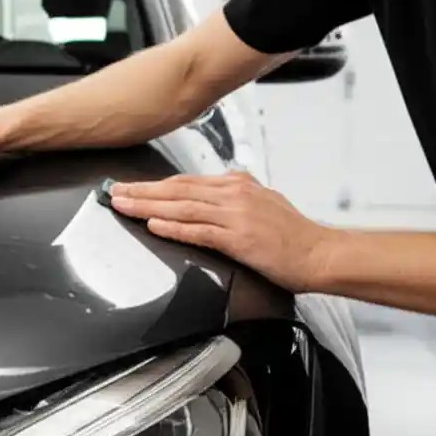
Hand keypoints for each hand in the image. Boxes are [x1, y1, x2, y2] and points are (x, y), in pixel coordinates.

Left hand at [109, 171, 339, 292]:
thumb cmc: (293, 235)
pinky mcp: (239, 237)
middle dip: (142, 191)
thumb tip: (217, 190)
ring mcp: (236, 215)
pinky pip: (199, 230)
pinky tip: (153, 225)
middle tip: (115, 192)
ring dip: (148, 206)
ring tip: (123, 206)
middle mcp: (233, 193)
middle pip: (177, 190)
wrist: (320, 254)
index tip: (131, 187)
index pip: (185, 182)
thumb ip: (237, 195)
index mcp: (237, 184)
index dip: (155, 185)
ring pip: (182, 207)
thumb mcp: (264, 202)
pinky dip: (174, 227)